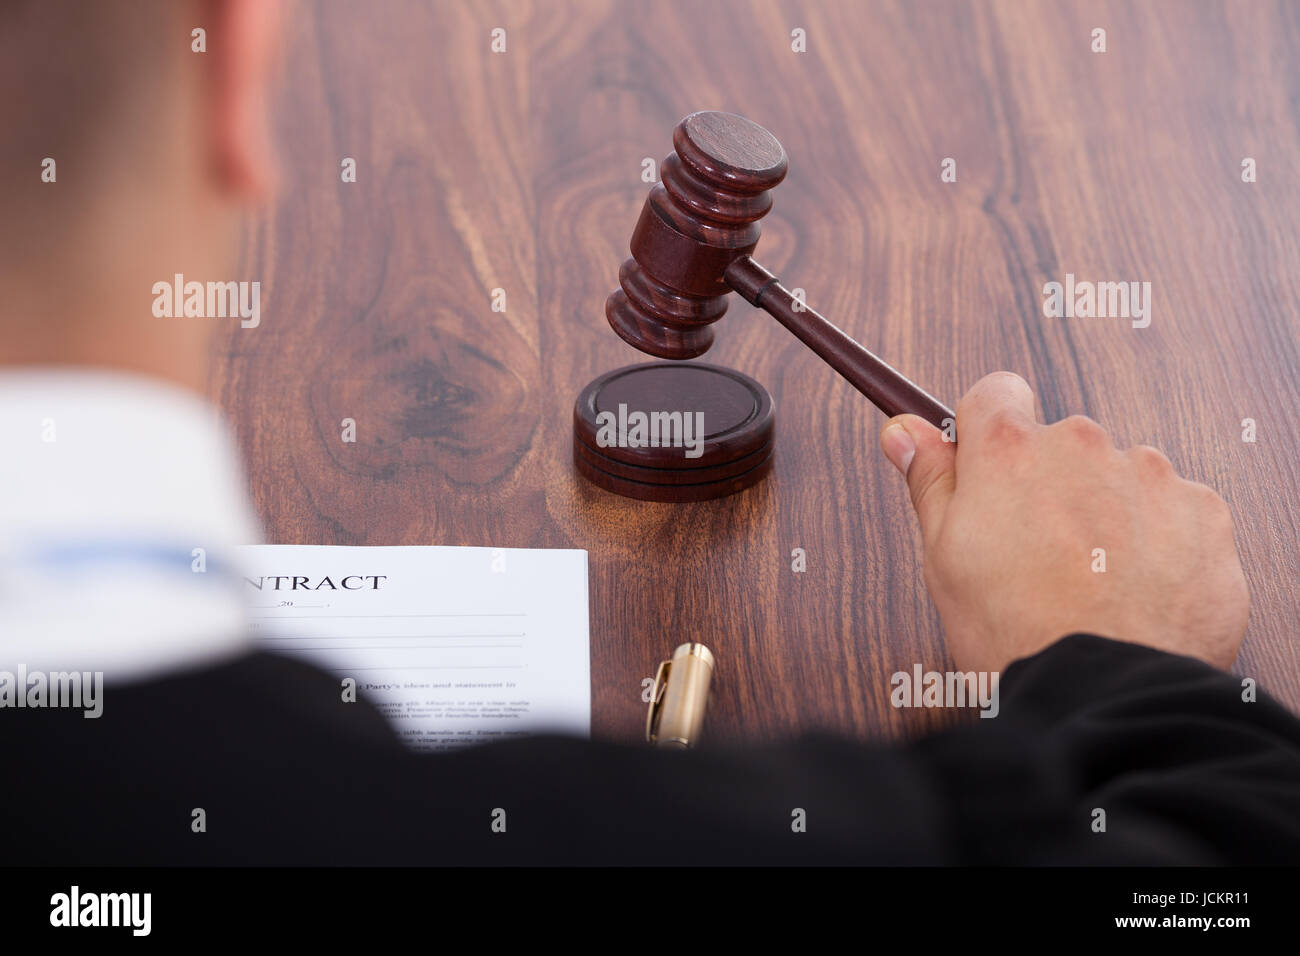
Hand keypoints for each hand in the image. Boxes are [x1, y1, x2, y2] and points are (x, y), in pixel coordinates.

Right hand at [878, 372, 1248, 672]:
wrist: (1105, 691)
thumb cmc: (1015, 633)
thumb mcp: (944, 558)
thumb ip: (931, 481)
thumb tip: (905, 431)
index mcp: (1009, 451)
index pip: (994, 393)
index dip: (985, 432)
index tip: (986, 466)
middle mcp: (1081, 445)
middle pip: (1059, 443)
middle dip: (1050, 486)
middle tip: (1037, 556)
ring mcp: (1148, 474)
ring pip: (1118, 477)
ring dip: (1106, 514)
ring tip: (1092, 584)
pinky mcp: (1203, 511)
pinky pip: (1174, 509)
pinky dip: (1159, 542)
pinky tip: (1136, 590)